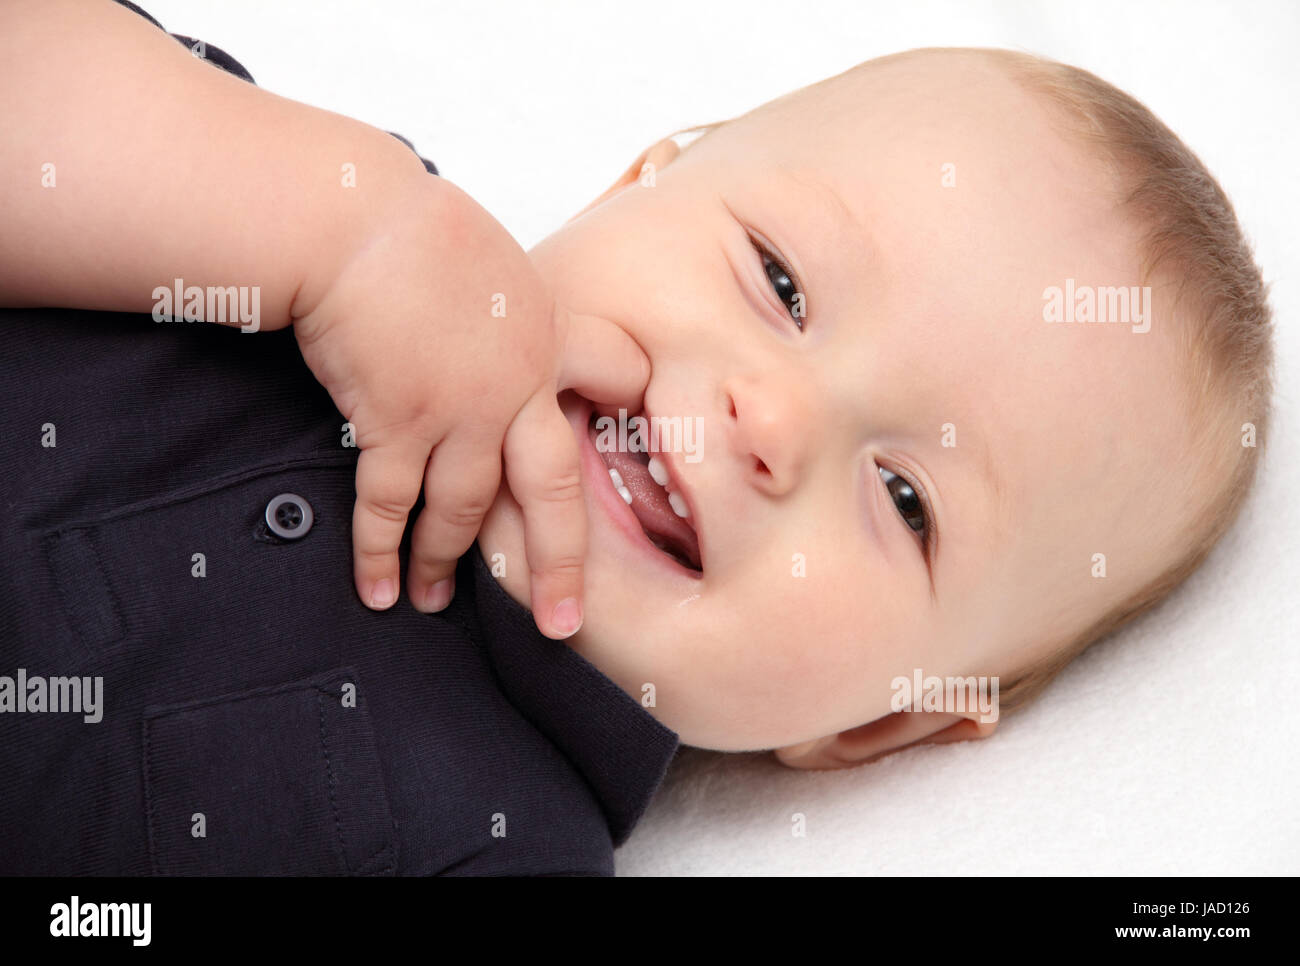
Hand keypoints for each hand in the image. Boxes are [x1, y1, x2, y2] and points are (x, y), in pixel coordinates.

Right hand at [291, 176, 646, 636]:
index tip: (639, 468)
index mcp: (552, 335)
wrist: (352, 220)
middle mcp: (521, 383)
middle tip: (562, 623)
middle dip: (559, 565)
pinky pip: (393, 505)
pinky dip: (381, 551)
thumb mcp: (495, 262)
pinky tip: (379, 589)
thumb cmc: (414, 229)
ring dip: (445, 563)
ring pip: (469, 510)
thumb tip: (515, 334)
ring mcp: (464, 408)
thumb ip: (516, 315)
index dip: (626, 419)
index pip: (619, 383)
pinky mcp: (401, 422)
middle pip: (556, 491)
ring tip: (430, 602)